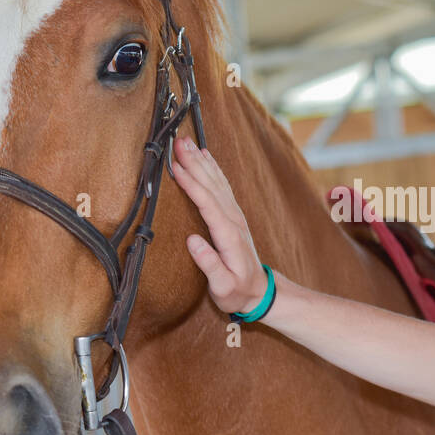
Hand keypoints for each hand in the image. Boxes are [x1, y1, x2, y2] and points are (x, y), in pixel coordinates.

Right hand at [171, 136, 268, 314]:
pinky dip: (213, 169)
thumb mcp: (223, 287)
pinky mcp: (233, 216)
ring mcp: (235, 216)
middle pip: (212, 186)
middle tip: (178, 142)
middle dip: (194, 163)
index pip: (208, 204)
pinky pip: (222, 187)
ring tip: (187, 142)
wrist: (259, 292)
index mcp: (228, 235)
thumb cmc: (237, 292)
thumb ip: (209, 264)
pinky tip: (206, 157)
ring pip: (217, 182)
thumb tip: (192, 241)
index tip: (176, 168)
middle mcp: (233, 220)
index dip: (192, 185)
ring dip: (202, 161)